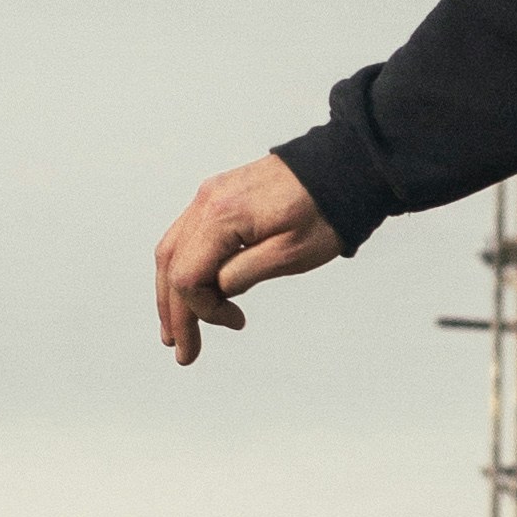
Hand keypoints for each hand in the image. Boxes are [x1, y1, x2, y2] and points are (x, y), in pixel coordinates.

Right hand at [155, 151, 340, 363]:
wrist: (344, 167)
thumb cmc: (325, 210)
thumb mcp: (289, 254)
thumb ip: (243, 276)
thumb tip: (215, 292)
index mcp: (222, 216)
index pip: (188, 276)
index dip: (202, 310)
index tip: (234, 323)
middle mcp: (207, 201)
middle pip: (172, 265)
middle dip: (174, 312)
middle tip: (183, 349)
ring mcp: (210, 195)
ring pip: (173, 250)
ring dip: (172, 292)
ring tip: (177, 327)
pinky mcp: (219, 195)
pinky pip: (188, 235)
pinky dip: (184, 266)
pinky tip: (193, 289)